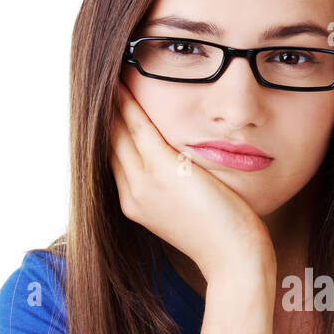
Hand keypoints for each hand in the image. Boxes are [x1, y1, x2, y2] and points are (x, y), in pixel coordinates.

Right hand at [110, 82, 275, 284]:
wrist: (234, 262)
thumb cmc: (225, 239)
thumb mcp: (192, 212)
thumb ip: (179, 189)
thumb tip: (186, 170)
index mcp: (137, 204)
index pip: (114, 157)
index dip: (107, 129)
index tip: (105, 104)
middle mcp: (133, 194)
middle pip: (107, 141)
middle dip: (102, 110)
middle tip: (99, 78)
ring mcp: (144, 183)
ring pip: (116, 131)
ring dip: (110, 99)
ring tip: (107, 72)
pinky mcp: (164, 171)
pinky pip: (138, 126)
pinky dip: (126, 102)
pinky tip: (122, 81)